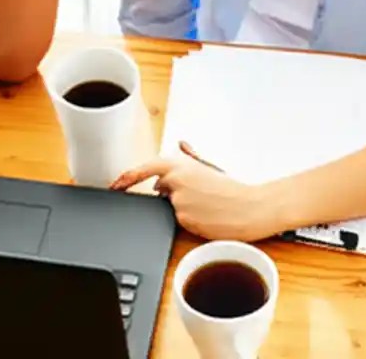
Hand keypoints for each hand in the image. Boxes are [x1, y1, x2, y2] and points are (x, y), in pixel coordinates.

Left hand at [110, 141, 274, 241]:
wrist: (251, 207)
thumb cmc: (233, 189)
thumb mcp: (210, 167)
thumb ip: (190, 158)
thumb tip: (181, 145)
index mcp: (180, 164)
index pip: (144, 168)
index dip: (126, 178)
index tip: (115, 185)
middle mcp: (175, 181)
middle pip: (160, 189)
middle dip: (173, 192)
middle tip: (201, 194)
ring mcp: (178, 202)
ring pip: (170, 206)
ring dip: (183, 206)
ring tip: (208, 204)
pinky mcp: (183, 220)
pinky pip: (178, 221)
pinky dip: (190, 219)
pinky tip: (207, 215)